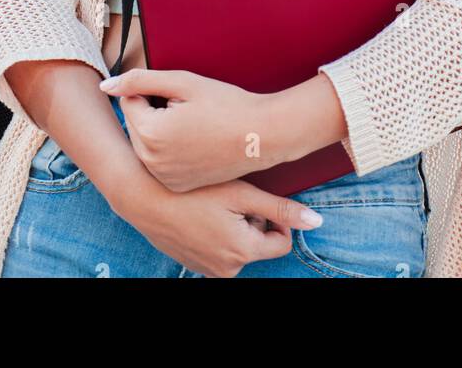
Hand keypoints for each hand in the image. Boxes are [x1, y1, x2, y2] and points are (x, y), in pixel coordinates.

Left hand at [99, 68, 277, 190]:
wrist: (260, 136)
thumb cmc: (225, 104)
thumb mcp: (182, 82)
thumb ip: (139, 80)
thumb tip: (105, 86)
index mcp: (149, 134)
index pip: (130, 101)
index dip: (155, 92)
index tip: (180, 97)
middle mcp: (151, 162)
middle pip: (136, 124)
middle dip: (154, 112)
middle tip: (189, 111)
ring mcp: (164, 178)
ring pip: (146, 143)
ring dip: (160, 131)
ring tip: (193, 127)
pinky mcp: (176, 186)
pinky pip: (159, 162)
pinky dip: (170, 151)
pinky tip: (195, 144)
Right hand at [114, 171, 323, 278]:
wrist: (144, 198)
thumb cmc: (194, 191)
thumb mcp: (242, 193)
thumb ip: (280, 209)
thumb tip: (317, 222)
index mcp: (244, 252)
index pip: (281, 242)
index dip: (273, 217)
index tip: (255, 198)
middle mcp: (228, 269)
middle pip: (258, 243)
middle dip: (252, 220)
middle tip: (230, 197)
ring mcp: (209, 270)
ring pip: (238, 246)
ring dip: (234, 226)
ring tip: (213, 204)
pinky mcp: (194, 265)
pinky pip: (219, 250)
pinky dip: (217, 233)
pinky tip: (200, 213)